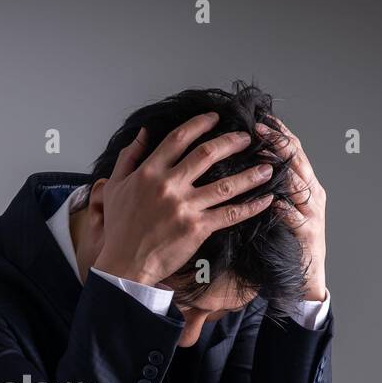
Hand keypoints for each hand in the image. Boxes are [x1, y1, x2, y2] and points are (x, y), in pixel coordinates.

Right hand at [92, 112, 274, 287]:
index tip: (214, 118)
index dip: (199, 124)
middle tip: (246, 138)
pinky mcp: (197, 228)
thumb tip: (144, 132)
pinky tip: (266, 200)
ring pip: (226, 184)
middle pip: (207, 154)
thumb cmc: (119, 228)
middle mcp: (169, 186)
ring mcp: (185, 207)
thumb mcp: (115, 187)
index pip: (178, 138)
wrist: (125, 264)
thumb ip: (129, 156)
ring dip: (250, 174)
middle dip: (231, 142)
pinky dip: (251, 207)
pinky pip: (230, 214)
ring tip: (267, 167)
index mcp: (149, 172)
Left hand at [259, 118, 326, 300]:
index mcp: (305, 185)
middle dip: (278, 142)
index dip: (278, 133)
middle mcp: (313, 194)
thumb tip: (245, 165)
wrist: (304, 278)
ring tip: (263, 156)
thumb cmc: (286, 242)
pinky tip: (272, 202)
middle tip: (257, 127)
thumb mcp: (277, 209)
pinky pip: (295, 219)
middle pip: (297, 161)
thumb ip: (269, 188)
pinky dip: (284, 209)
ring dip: (282, 169)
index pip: (292, 151)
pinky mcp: (309, 234)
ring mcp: (313, 213)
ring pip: (300, 185)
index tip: (260, 117)